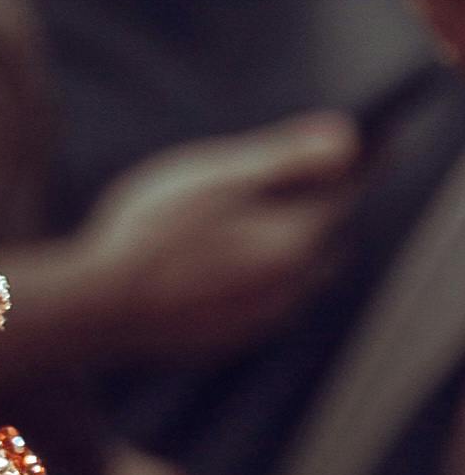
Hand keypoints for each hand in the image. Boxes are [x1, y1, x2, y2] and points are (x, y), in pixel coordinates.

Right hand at [60, 113, 360, 364]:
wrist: (96, 308)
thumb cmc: (147, 233)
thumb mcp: (214, 176)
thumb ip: (285, 157)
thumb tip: (345, 137)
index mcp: (295, 239)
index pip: (348, 190)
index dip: (364, 160)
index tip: (377, 137)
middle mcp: (293, 285)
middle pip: (328, 234)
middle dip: (324, 204)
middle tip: (304, 174)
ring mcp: (264, 317)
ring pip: (301, 271)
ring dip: (294, 243)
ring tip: (259, 217)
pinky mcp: (233, 337)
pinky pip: (269, 298)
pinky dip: (263, 274)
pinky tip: (223, 260)